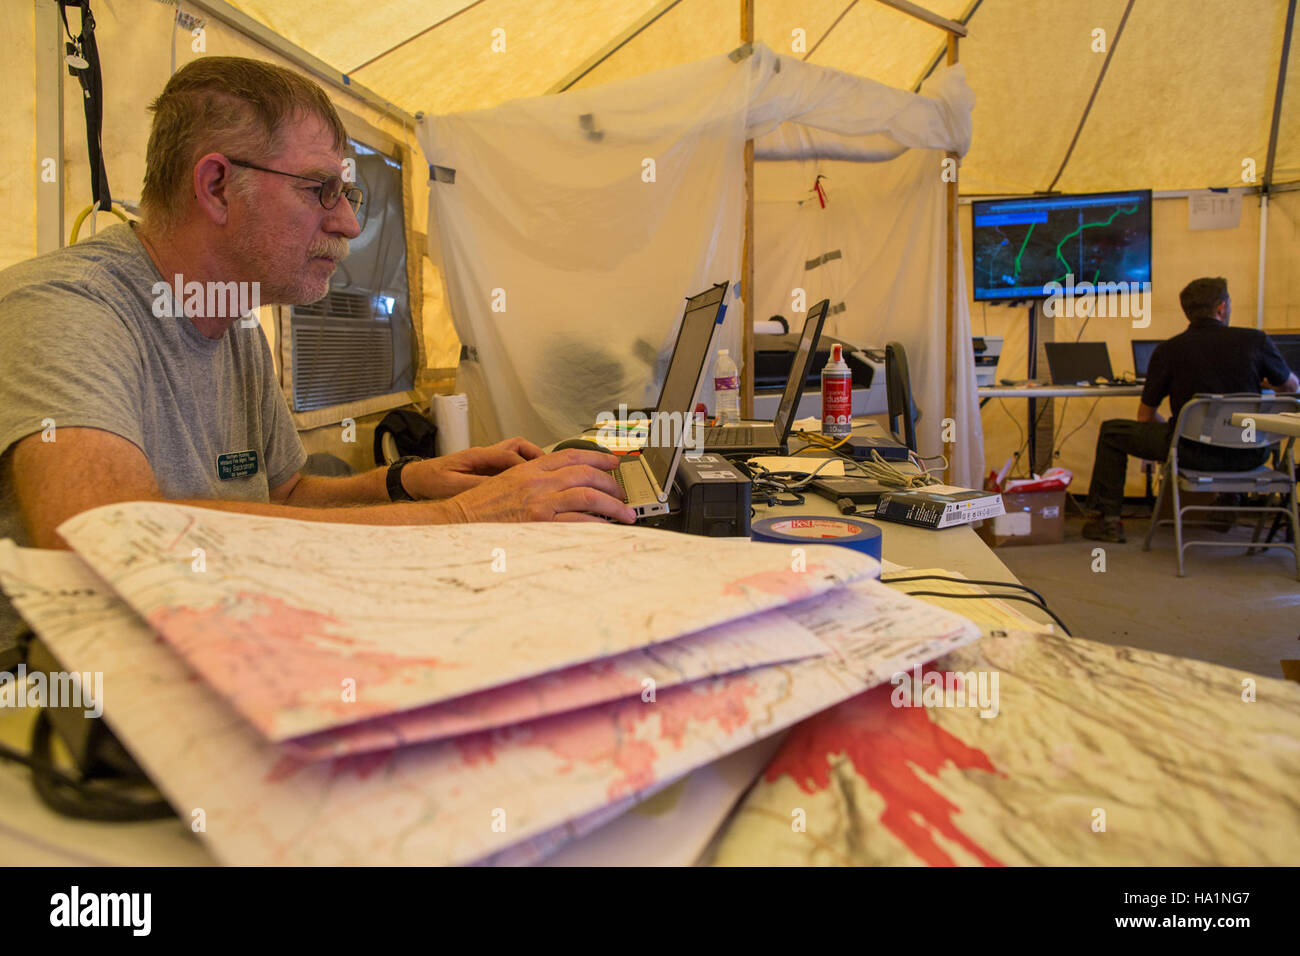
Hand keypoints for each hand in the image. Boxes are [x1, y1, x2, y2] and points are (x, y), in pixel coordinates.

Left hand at [401, 437, 543, 497]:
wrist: (416, 479)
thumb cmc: (431, 481)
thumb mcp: (452, 486)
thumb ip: (477, 486)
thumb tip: (500, 490)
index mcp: (477, 455)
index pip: (509, 455)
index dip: (525, 467)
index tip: (537, 478)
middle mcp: (484, 454)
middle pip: (518, 446)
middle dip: (536, 455)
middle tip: (550, 468)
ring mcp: (486, 460)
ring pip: (516, 453)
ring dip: (531, 461)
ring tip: (543, 475)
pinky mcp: (485, 468)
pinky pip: (510, 465)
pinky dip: (522, 470)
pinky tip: (528, 483)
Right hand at [441, 449, 636, 522]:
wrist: (456, 521)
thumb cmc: (478, 507)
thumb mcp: (506, 482)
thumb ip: (532, 480)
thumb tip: (558, 485)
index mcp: (529, 468)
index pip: (571, 455)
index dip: (597, 458)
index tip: (612, 464)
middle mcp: (537, 481)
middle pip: (585, 474)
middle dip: (610, 484)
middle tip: (622, 494)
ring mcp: (539, 501)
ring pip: (588, 496)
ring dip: (612, 505)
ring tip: (624, 514)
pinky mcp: (539, 522)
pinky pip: (578, 521)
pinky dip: (597, 524)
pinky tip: (606, 528)